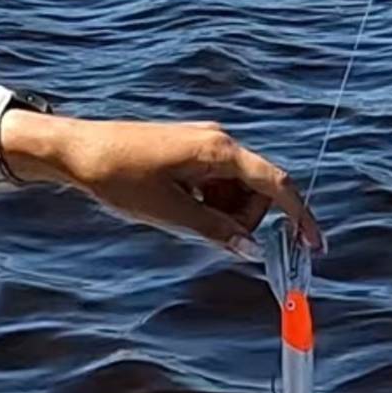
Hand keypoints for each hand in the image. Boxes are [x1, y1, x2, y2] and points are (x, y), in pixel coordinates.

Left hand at [18, 116, 319, 261]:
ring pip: (235, 191)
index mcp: (218, 151)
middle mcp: (219, 142)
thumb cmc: (119, 177)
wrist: (77, 151)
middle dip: (243, 221)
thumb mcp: (170, 214)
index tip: (314, 246)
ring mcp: (204, 144)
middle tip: (209, 237)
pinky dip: (206, 204)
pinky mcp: (190, 151)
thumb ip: (215, 231)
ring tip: (180, 218)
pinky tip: (175, 207)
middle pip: (256, 191)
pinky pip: (215, 184)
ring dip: (221, 214)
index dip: (299, 216)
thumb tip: (252, 250)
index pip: (276, 184)